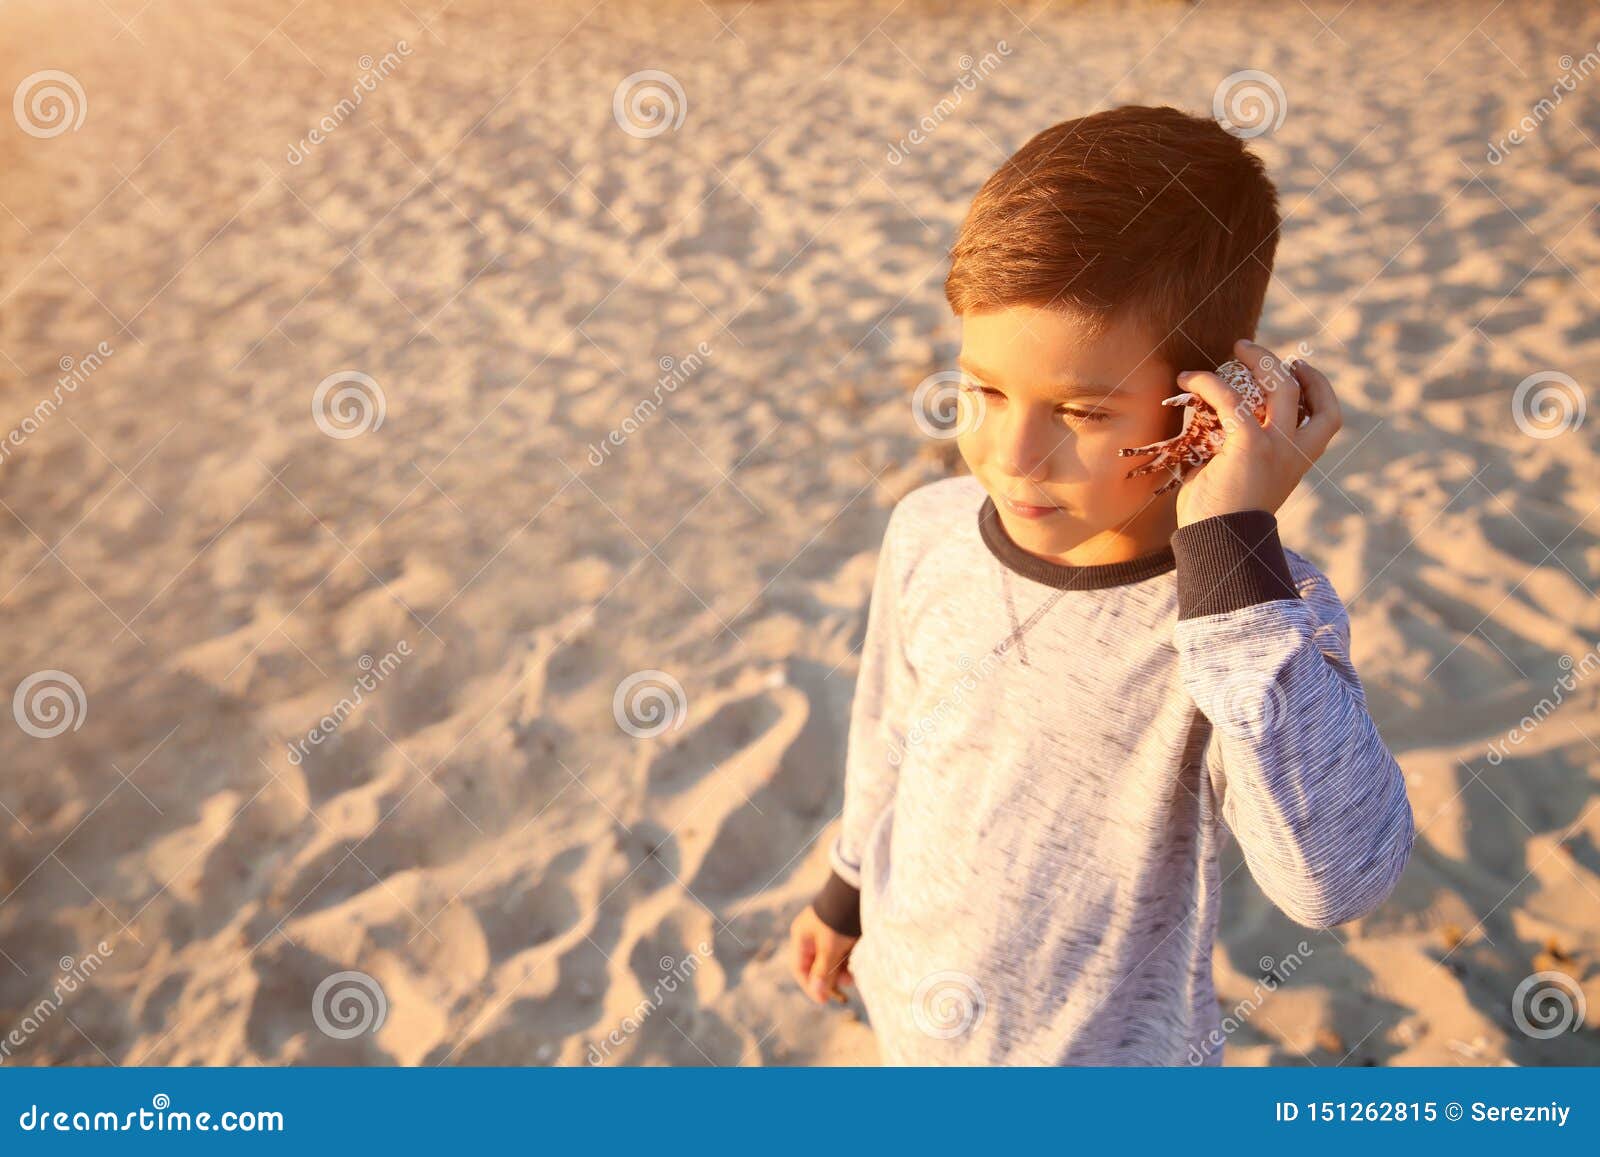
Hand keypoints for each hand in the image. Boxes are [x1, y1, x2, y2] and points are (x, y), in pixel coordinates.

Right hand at [789, 905, 857, 1004]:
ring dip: (841, 969)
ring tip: (853, 974)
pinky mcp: (840, 930)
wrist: (855, 890)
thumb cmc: (839, 919)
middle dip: (831, 977)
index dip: (810, 986)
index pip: (800, 969)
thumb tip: (818, 996)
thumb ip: (823, 972)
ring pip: (831, 959)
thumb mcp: (830, 948)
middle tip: (846, 983)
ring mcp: (826, 932)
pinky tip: (856, 961)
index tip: (824, 999)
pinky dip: (847, 958)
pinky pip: (841, 950)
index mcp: (801, 937)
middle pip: (816, 965)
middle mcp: (810, 935)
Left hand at [1173, 338, 1341, 527]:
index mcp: (1297, 460)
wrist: (1217, 543)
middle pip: (1304, 393)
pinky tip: (1189, 378)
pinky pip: (1232, 400)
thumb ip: (1233, 443)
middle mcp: (1293, 451)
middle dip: (1280, 363)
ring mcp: (1276, 447)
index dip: (1319, 387)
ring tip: (1235, 348)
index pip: (1327, 418)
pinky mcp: (1250, 445)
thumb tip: (1205, 410)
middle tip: (1249, 349)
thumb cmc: (1219, 516)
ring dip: (1259, 360)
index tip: (1298, 368)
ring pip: (1281, 387)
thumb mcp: (1236, 473)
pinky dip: (1210, 383)